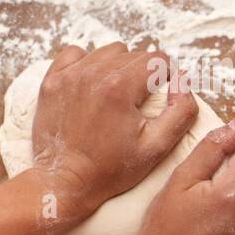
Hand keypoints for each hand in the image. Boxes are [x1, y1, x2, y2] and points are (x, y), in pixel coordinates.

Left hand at [30, 43, 197, 217]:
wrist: (64, 183)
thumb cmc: (110, 170)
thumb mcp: (156, 147)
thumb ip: (180, 111)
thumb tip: (183, 80)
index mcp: (120, 88)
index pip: (157, 60)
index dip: (166, 76)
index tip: (160, 94)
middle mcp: (93, 74)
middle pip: (134, 54)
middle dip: (143, 73)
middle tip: (138, 102)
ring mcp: (69, 76)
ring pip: (107, 51)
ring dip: (117, 66)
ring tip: (116, 93)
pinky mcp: (52, 81)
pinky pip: (75, 54)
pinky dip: (87, 63)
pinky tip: (92, 85)